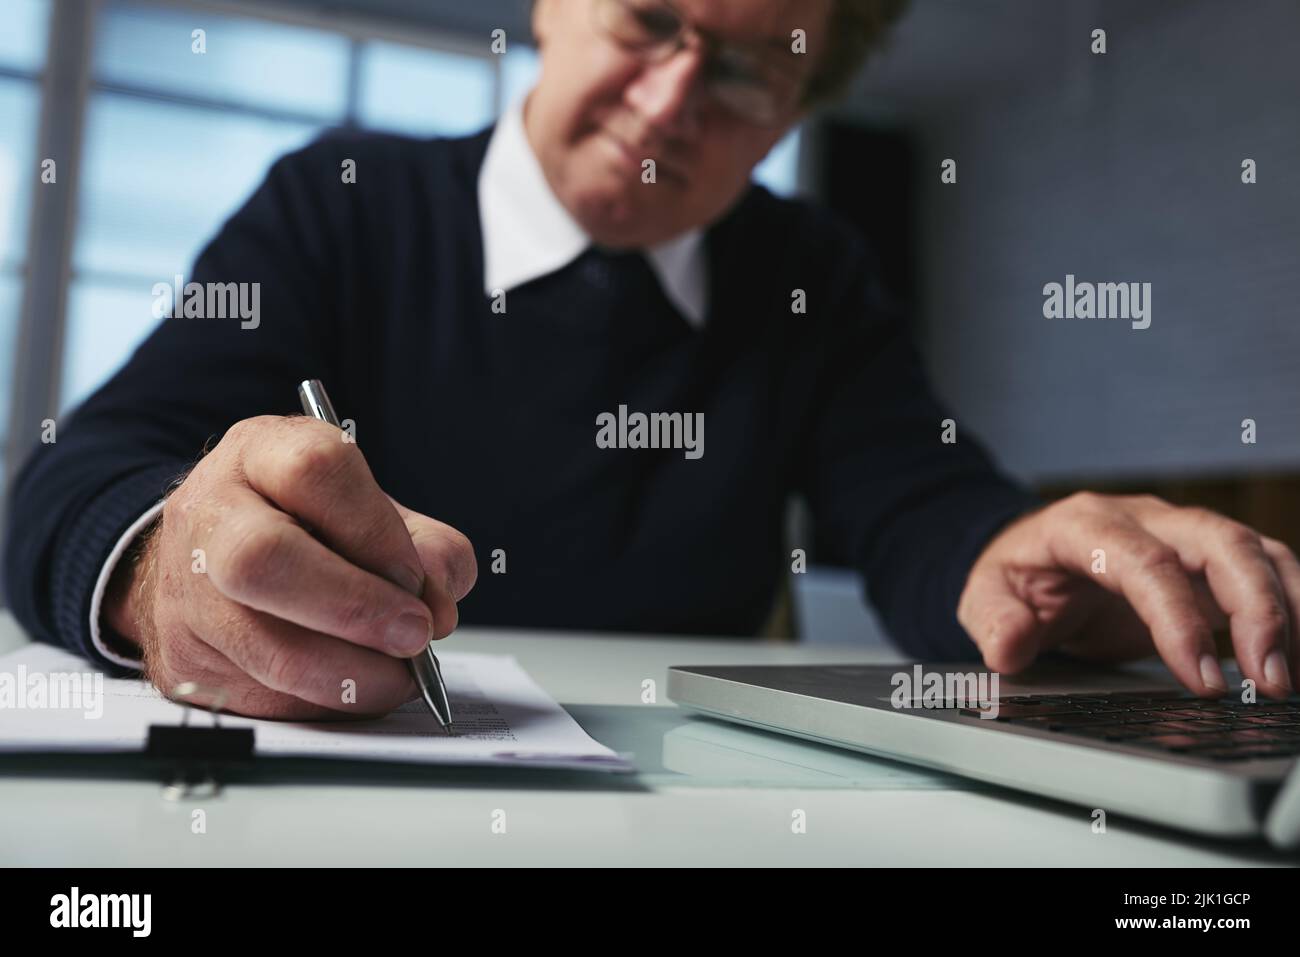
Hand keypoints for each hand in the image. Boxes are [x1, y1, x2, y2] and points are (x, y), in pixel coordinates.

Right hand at [104, 415, 476, 718]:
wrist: (212, 561)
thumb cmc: (308, 528)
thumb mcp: (374, 510)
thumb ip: (427, 547)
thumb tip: (439, 600)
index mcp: (261, 453)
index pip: (314, 471)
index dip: (375, 530)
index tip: (414, 575)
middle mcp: (210, 515)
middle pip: (262, 558)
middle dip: (356, 607)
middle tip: (413, 633)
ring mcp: (186, 592)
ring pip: (267, 647)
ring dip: (354, 672)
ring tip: (398, 672)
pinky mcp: (187, 662)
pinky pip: (268, 697)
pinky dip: (330, 701)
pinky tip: (358, 686)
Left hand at [958, 492, 1298, 697]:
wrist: (1032, 554)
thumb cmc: (1016, 574)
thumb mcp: (984, 595)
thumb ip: (994, 620)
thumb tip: (1009, 647)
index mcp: (1086, 525)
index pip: (1145, 564)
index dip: (1178, 620)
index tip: (1203, 681)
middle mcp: (1145, 520)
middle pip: (1221, 543)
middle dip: (1258, 609)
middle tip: (1270, 682)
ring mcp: (1183, 536)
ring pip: (1256, 553)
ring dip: (1289, 611)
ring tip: (1290, 680)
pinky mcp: (1208, 562)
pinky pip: (1266, 573)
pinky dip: (1293, 610)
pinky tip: (1296, 662)